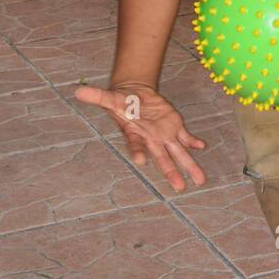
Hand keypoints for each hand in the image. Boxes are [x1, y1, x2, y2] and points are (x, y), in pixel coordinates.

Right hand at [74, 82, 206, 192]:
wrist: (135, 96)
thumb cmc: (122, 102)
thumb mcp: (110, 98)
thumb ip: (97, 96)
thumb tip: (77, 90)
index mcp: (135, 134)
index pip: (136, 145)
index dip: (138, 152)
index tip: (141, 161)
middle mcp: (151, 139)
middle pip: (163, 158)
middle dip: (171, 172)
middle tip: (179, 187)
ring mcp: (164, 135)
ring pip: (179, 153)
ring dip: (189, 166)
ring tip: (200, 181)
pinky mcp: (174, 127)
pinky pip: (185, 137)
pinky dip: (193, 142)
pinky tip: (201, 146)